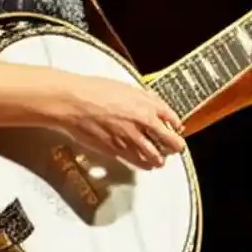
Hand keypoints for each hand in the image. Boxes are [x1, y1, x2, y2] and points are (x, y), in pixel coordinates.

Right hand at [61, 75, 185, 169]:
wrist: (75, 102)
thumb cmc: (95, 90)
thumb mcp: (126, 87)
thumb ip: (143, 97)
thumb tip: (153, 103)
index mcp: (148, 104)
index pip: (173, 118)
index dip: (176, 125)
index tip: (176, 128)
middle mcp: (144, 122)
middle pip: (171, 141)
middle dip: (176, 146)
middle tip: (176, 148)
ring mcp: (132, 138)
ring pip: (156, 156)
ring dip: (160, 158)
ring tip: (160, 159)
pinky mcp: (118, 150)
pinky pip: (138, 161)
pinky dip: (145, 164)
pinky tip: (147, 164)